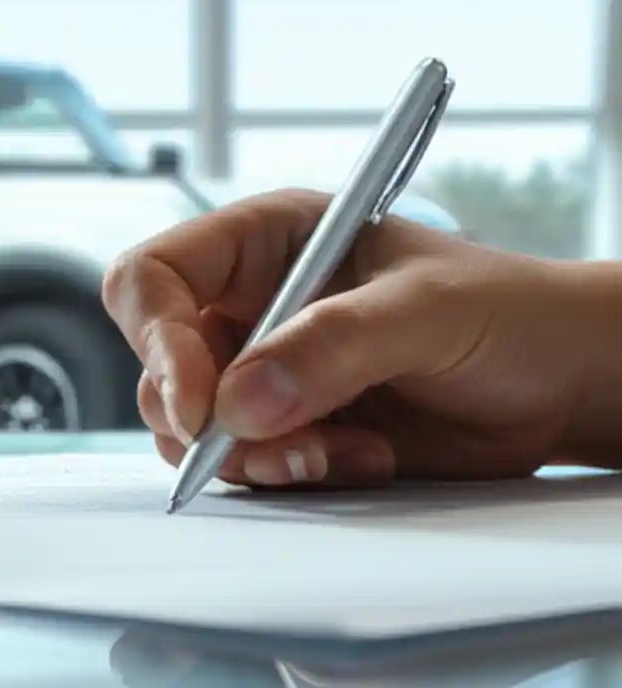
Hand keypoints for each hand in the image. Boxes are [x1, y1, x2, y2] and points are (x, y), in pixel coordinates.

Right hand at [102, 189, 621, 487]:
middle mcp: (250, 306)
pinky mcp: (286, 430)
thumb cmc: (507, 313)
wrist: (561, 384)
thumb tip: (241, 400)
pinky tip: (361, 457)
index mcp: (265, 242)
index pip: (158, 278)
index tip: (196, 401)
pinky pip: (244, 466)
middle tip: (270, 444)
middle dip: (203, 415)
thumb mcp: (426, 312)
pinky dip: (291, 476)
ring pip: (191, 427)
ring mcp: (263, 372)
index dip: (158, 338)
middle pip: (158, 364)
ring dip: (254, 455)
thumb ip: (333, 345)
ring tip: (338, 451)